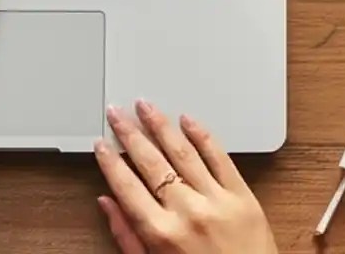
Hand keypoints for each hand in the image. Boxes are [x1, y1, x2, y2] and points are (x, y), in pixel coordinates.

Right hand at [95, 101, 278, 253]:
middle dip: (130, 134)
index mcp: (162, 234)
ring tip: (146, 107)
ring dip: (161, 125)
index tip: (101, 145)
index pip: (127, 187)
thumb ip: (128, 237)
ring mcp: (217, 201)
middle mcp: (188, 213)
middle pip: (151, 163)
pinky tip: (188, 121)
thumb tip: (107, 204)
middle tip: (117, 114)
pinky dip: (202, 135)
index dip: (110, 162)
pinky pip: (220, 157)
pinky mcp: (243, 196)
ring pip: (183, 152)